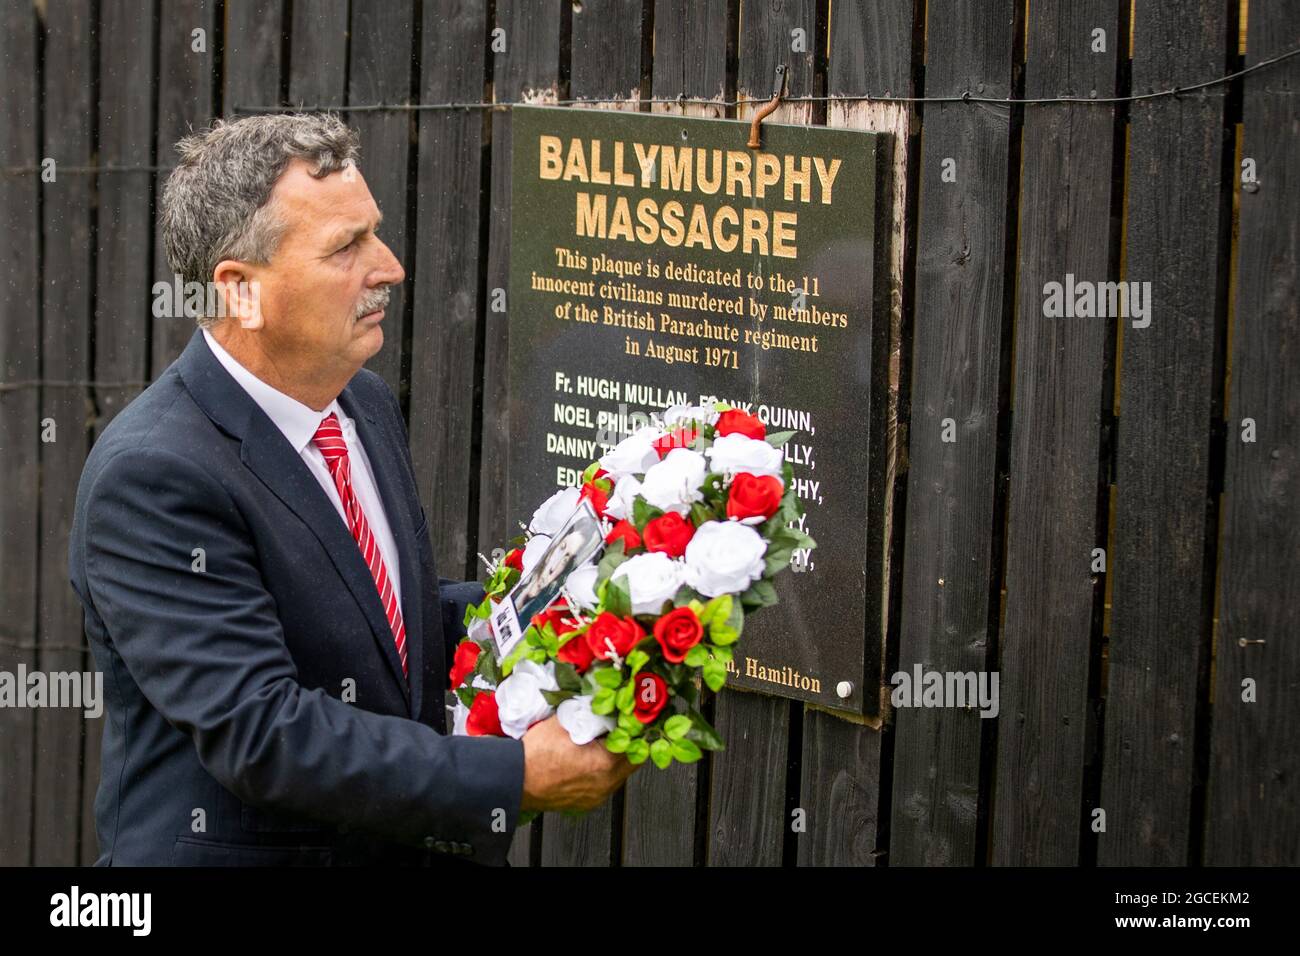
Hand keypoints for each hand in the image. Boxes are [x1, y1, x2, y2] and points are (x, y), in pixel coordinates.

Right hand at [519, 715, 640, 811]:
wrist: (512, 780)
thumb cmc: (534, 754)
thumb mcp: (564, 720)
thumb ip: (588, 709)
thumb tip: (600, 697)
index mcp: (605, 764)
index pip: (637, 744)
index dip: (635, 728)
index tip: (632, 717)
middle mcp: (605, 785)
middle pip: (631, 761)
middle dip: (628, 742)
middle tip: (621, 726)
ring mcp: (596, 797)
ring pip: (619, 774)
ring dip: (615, 756)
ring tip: (604, 740)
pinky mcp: (585, 803)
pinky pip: (604, 783)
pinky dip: (602, 769)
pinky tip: (590, 756)